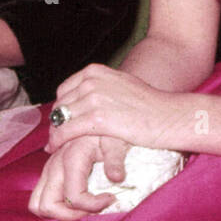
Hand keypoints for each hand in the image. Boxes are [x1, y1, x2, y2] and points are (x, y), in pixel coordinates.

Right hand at [29, 135, 130, 219]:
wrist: (99, 115)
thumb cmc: (110, 127)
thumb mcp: (118, 140)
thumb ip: (115, 158)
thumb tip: (116, 178)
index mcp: (71, 157)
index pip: (73, 197)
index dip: (93, 206)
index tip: (111, 197)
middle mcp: (55, 164)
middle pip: (44, 205)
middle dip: (68, 215)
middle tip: (92, 208)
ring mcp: (50, 167)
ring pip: (38, 202)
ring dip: (60, 210)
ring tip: (85, 205)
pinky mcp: (51, 168)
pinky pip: (44, 194)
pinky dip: (58, 203)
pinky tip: (80, 196)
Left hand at [47, 63, 186, 152]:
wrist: (168, 115)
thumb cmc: (149, 104)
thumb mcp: (120, 85)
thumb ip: (101, 88)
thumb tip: (86, 99)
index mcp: (95, 71)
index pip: (65, 89)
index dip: (61, 108)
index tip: (61, 121)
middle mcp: (92, 81)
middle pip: (61, 104)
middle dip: (56, 121)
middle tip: (55, 136)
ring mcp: (94, 98)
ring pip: (61, 118)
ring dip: (55, 133)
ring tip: (53, 145)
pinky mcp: (97, 118)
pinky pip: (67, 130)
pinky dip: (58, 140)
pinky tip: (56, 149)